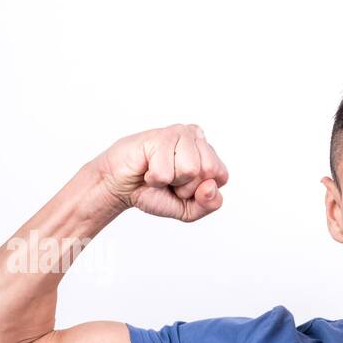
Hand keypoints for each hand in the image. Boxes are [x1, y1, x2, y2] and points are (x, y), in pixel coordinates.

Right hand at [91, 124, 229, 221]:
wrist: (120, 187)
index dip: (201, 190)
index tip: (183, 186)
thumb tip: (210, 186)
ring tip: (159, 172)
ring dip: (170, 180)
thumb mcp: (189, 209)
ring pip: (191, 169)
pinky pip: (167, 172)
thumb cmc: (154, 192)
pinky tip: (147, 168)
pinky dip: (154, 178)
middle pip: (209, 171)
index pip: (222, 176)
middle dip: (187, 186)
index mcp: (207, 153)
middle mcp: (196, 137)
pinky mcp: (161, 135)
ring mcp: (180, 133)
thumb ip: (209, 204)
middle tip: (170, 180)